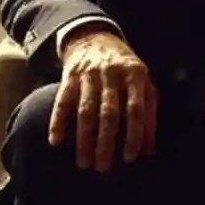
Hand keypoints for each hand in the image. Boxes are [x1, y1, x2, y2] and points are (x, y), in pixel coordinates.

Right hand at [51, 27, 156, 172]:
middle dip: (105, 143)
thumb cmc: (123, 67)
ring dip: (84, 139)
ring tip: (84, 162)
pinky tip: (55, 141)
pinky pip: (62, 101)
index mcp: (135, 74)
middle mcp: (112, 73)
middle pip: (109, 113)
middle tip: (103, 167)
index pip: (136, 109)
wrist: (94, 36)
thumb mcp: (142, 82)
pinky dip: (57, 121)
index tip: (129, 158)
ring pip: (85, 110)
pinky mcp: (69, 75)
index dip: (134, 135)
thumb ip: (149, 112)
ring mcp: (89, 74)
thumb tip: (149, 149)